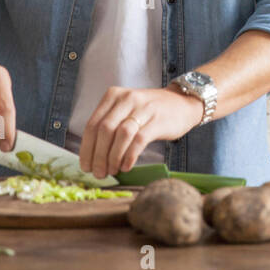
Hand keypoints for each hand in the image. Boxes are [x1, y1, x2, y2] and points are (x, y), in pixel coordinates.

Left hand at [78, 86, 202, 177]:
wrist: (183, 103)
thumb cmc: (151, 112)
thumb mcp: (127, 110)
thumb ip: (111, 126)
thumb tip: (92, 156)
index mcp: (113, 96)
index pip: (93, 124)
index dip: (86, 148)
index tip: (85, 166)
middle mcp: (127, 99)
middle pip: (104, 130)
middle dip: (98, 156)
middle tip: (98, 173)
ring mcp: (143, 108)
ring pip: (120, 135)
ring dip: (112, 157)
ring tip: (111, 171)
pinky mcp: (157, 120)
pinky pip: (139, 140)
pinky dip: (129, 156)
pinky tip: (126, 166)